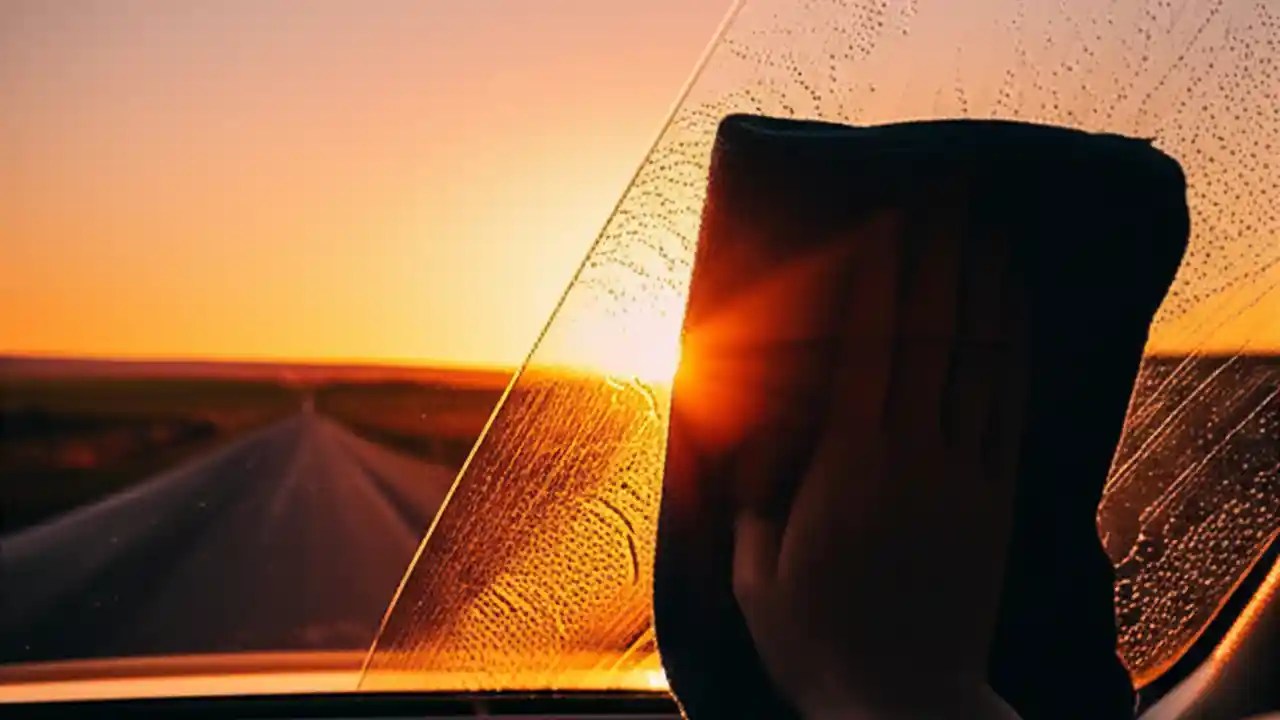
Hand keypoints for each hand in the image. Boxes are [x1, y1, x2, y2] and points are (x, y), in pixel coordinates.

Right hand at [719, 187, 1027, 718]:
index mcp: (849, 467)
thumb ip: (757, 486)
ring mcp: (965, 476)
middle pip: (932, 337)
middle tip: (942, 194)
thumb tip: (759, 418)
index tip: (882, 219)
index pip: (871, 347)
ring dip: (983, 290)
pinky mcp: (997, 500)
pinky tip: (1015, 310)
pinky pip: (1011, 409)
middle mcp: (914, 457)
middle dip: (936, 258)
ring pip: (980, 363)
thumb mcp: (753, 568)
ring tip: (985, 230)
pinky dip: (1014, 351)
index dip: (879, 278)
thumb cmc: (815, 639)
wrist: (903, 704)